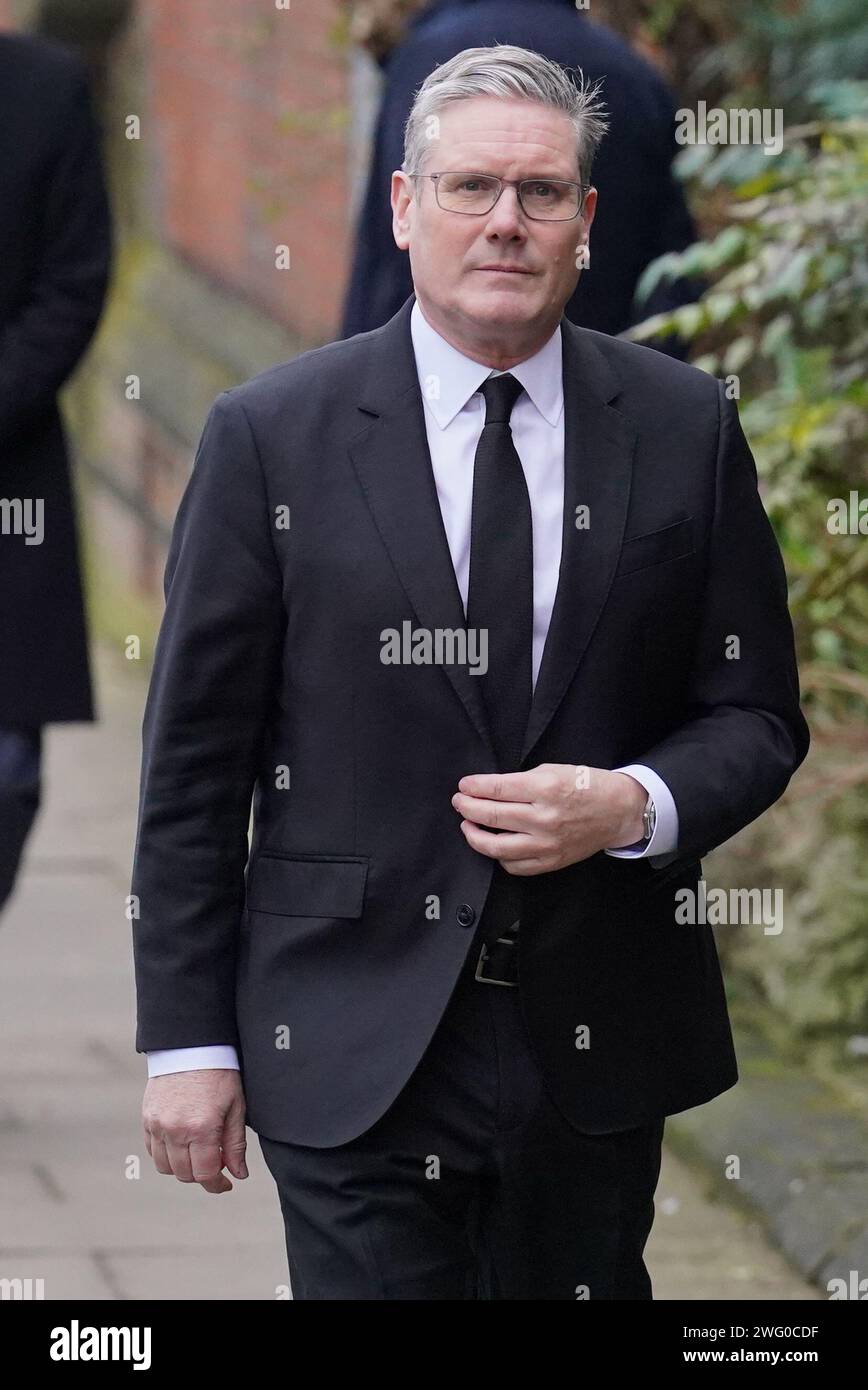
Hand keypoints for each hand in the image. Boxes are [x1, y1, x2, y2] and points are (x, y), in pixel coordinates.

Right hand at [142, 1069, 247, 1192]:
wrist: (191, 1047)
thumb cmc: (219, 1074)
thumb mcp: (235, 1107)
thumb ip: (235, 1144)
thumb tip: (238, 1174)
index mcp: (201, 1128)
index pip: (204, 1174)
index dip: (216, 1184)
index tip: (225, 1183)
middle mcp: (175, 1130)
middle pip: (184, 1174)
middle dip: (201, 1175)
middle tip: (215, 1163)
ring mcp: (157, 1125)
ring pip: (165, 1166)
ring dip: (182, 1167)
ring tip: (197, 1153)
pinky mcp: (147, 1118)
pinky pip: (152, 1150)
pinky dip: (165, 1154)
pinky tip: (180, 1143)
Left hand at [451, 763, 646, 874]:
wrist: (618, 811)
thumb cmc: (586, 786)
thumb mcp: (553, 770)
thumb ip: (520, 781)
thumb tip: (488, 789)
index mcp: (545, 789)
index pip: (496, 789)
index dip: (473, 787)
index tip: (463, 786)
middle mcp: (544, 818)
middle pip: (491, 815)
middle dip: (467, 807)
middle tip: (459, 802)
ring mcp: (547, 844)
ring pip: (496, 846)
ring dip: (474, 835)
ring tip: (468, 825)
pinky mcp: (551, 862)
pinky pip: (514, 865)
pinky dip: (499, 855)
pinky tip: (495, 844)